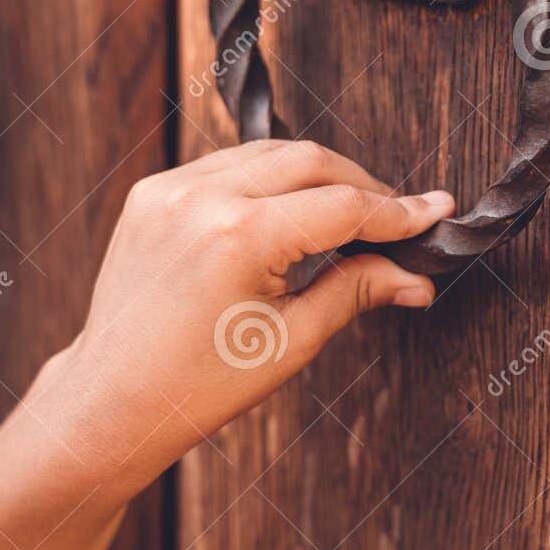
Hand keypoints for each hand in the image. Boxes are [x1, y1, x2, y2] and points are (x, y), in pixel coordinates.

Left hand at [42, 140, 454, 493]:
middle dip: (362, 185)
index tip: (437, 210)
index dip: (397, 211)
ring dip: (317, 174)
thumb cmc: (198, 384)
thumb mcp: (290, 342)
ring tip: (350, 214)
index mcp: (239, 237)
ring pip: (270, 152)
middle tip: (397, 218)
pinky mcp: (153, 191)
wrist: (112, 397)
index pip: (342, 206)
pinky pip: (228, 164)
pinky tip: (290, 208)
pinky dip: (268, 177)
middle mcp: (201, 198)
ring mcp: (170, 188)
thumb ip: (356, 292)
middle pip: (311, 161)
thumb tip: (416, 278)